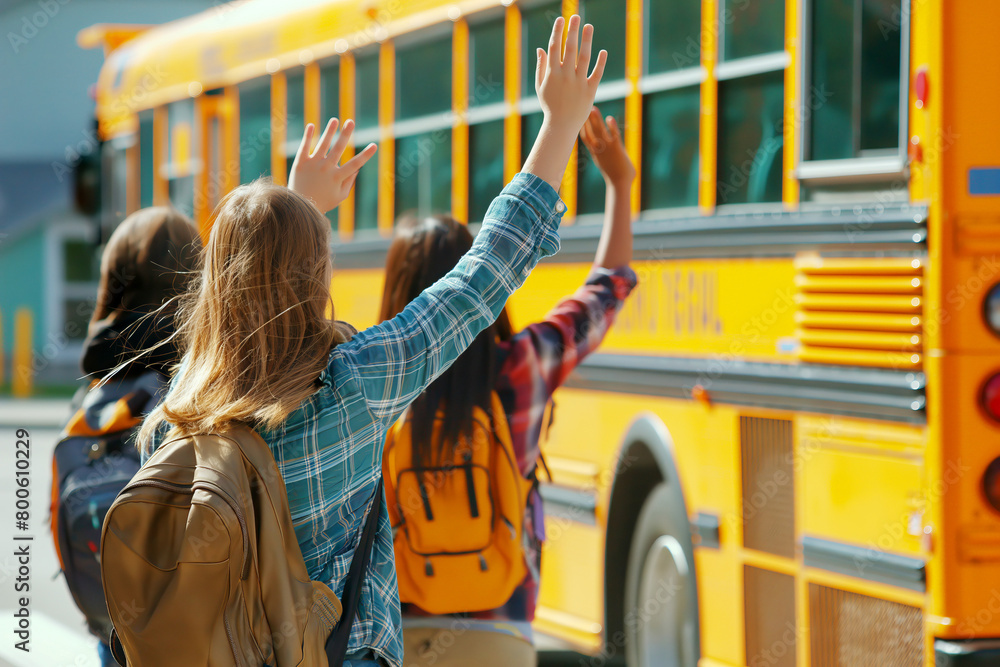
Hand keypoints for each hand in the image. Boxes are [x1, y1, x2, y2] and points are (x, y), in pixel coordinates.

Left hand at [288, 118, 376, 213]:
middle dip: (346, 134)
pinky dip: (308, 136)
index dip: (366, 154)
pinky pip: (305, 146)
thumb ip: (349, 181)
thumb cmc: (323, 202)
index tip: (374, 145)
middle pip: (339, 148)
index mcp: (337, 177)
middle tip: (351, 121)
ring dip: (329, 131)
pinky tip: (311, 125)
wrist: (299, 205)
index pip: (355, 164)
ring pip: (323, 144)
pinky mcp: (301, 162)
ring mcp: (313, 164)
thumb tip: (357, 168)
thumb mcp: (340, 196)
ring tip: (334, 120)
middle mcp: (326, 168)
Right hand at [522, 15, 606, 189]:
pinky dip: (600, 62)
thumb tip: (541, 48)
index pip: (554, 47)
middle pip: (569, 48)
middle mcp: (565, 76)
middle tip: (575, 16)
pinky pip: (596, 74)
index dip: (558, 32)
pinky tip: (603, 51)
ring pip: (584, 57)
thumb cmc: (549, 105)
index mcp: (552, 73)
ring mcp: (578, 83)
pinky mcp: (589, 91)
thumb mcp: (541, 86)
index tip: (561, 19)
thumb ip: (541, 67)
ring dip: (586, 40)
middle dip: (572, 30)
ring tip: (589, 26)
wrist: (560, 126)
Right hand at [580, 107, 635, 186]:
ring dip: (596, 120)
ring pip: (599, 131)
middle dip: (586, 119)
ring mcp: (607, 149)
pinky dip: (611, 127)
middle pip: (589, 131)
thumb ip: (606, 156)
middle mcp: (598, 149)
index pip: (585, 138)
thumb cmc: (616, 178)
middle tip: (583, 108)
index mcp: (595, 153)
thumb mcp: (607, 165)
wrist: (619, 185)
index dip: (582, 127)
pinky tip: (610, 119)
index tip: (580, 117)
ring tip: (593, 108)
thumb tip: (609, 155)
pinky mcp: (616, 149)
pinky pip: (613, 135)